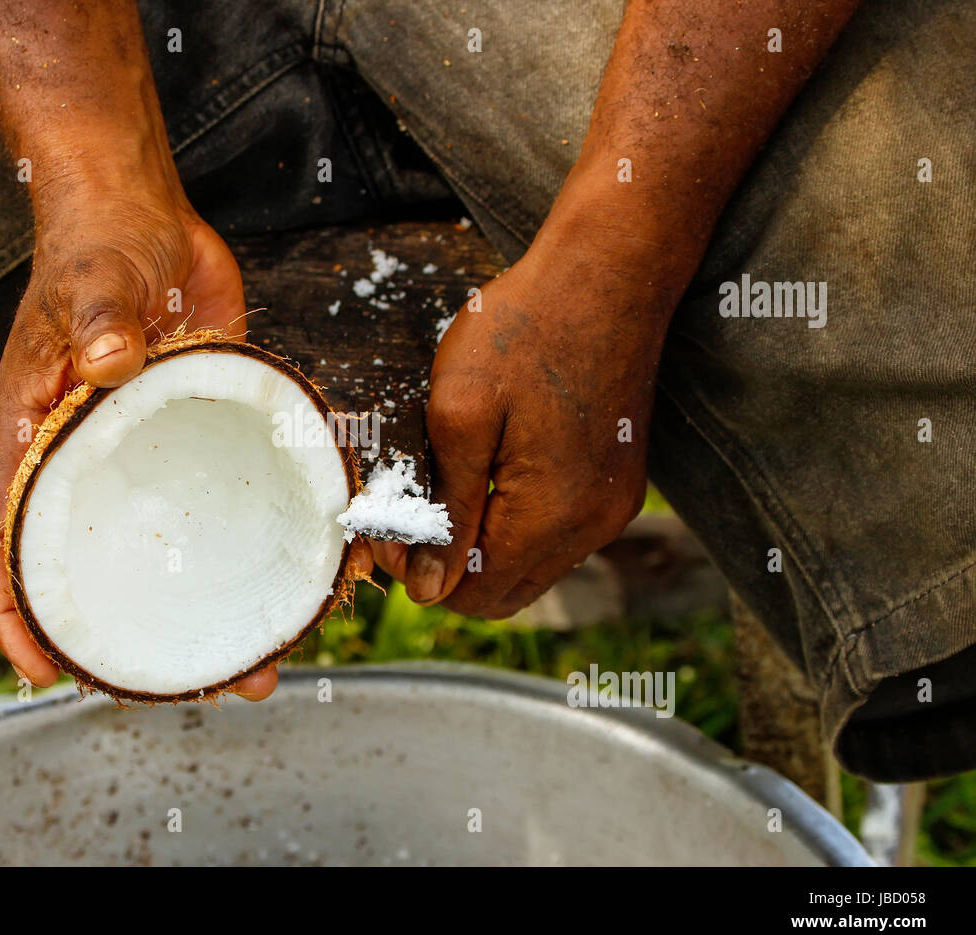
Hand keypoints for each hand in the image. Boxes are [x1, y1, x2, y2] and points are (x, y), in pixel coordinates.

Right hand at [0, 183, 278, 699]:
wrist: (145, 215)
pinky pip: (215, 500)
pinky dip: (243, 540)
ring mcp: (143, 453)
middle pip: (97, 567)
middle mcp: (86, 459)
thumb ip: (96, 319)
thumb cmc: (97, 245)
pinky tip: (288, 571)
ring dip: (205, 602)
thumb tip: (107, 363)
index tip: (46, 669)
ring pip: (165, 546)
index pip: (7, 540)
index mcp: (37, 436)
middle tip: (198, 683)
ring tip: (259, 656)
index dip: (18, 610)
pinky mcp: (193, 434)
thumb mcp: (93, 279)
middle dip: (134, 634)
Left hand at [373, 197, 673, 617]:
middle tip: (407, 510)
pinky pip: (558, 536)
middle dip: (445, 567)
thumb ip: (447, 511)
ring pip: (530, 567)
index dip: (416, 572)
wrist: (611, 271)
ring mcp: (611, 506)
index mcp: (550, 516)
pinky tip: (489, 471)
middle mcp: (592, 526)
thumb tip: (429, 591)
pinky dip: (515, 524)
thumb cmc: (527, 330)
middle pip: (502, 593)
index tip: (384, 522)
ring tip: (445, 484)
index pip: (470, 595)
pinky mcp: (618, 483)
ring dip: (481, 545)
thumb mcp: (460, 416)